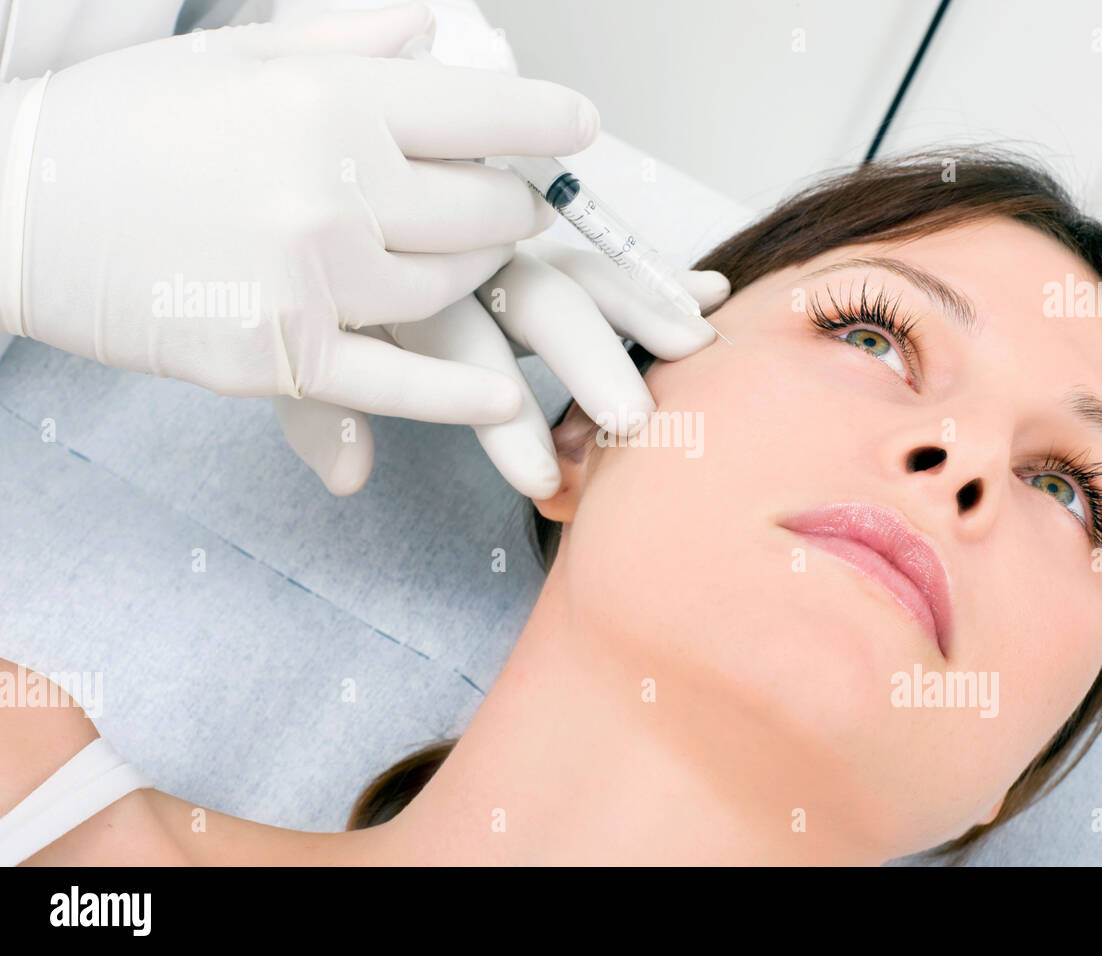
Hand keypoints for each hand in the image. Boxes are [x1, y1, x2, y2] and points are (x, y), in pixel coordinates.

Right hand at [2, 3, 599, 425]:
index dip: (545, 119)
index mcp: (327, 101)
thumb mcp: (232, 54)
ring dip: (478, 274)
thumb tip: (431, 28)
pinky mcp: (282, 358)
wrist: (12, 208)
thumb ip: (346, 41)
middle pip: (483, 209)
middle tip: (509, 200)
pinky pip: (403, 385)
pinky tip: (504, 394)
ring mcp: (311, 282)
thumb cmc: (122, 122)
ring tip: (470, 256)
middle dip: (510, 203)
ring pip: (451, 290)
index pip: (481, 109)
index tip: (580, 125)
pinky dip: (464, 394)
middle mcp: (333, 190)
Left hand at [275, 238, 730, 497]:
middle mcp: (462, 262)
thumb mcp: (298, 359)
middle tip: (634, 421)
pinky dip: (653, 274)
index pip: (460, 351)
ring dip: (641, 308)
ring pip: (581, 274)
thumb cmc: (310, 295)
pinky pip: (604, 257)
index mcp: (404, 290)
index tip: (540, 481)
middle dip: (588, 362)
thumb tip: (348, 480)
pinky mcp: (540, 245)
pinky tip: (709, 292)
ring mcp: (506, 250)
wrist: (304, 191)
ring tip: (694, 344)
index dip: (501, 418)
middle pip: (537, 305)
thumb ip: (321, 419)